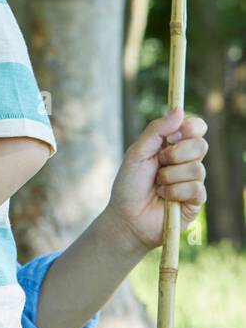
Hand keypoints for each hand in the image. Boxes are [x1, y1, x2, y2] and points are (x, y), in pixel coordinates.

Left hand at [106, 109, 208, 249]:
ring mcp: (193, 181)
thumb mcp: (137, 153)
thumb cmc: (129, 184)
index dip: (191, 127)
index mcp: (172, 146)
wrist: (126, 217)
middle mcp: (186, 161)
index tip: (178, 133)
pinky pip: (195, 189)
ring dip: (171, 176)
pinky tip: (163, 197)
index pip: (196, 128)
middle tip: (159, 163)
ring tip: (157, 184)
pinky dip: (174, 192)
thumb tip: (179, 109)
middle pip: (201, 145)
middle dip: (176, 154)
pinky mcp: (196, 201)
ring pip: (197, 169)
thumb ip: (156, 131)